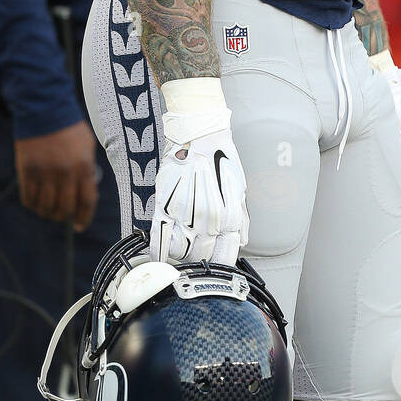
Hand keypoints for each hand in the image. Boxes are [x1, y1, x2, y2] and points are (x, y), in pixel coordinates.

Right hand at [15, 121, 98, 231]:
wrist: (43, 109)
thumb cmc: (69, 127)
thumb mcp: (88, 146)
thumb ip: (87, 169)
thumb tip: (85, 192)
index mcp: (84, 166)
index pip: (87, 202)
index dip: (84, 218)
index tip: (79, 226)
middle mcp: (65, 173)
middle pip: (65, 209)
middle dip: (64, 217)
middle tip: (61, 216)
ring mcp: (45, 173)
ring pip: (46, 207)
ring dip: (47, 213)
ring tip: (48, 209)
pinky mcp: (27, 171)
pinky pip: (28, 198)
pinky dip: (32, 205)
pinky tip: (35, 202)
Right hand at [151, 125, 249, 265]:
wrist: (198, 134)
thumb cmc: (221, 158)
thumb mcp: (240, 189)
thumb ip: (241, 219)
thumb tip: (240, 242)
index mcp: (230, 218)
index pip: (225, 256)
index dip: (220, 264)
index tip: (215, 266)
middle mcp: (208, 221)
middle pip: (201, 257)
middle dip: (199, 260)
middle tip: (195, 258)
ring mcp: (185, 215)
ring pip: (180, 252)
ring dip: (180, 256)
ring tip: (180, 252)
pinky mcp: (164, 206)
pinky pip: (160, 238)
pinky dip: (158, 252)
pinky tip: (159, 256)